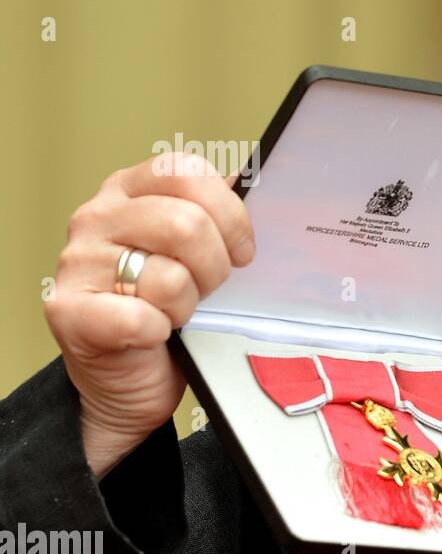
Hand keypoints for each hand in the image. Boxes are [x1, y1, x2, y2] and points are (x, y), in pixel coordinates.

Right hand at [44, 152, 254, 475]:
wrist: (131, 381)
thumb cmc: (171, 312)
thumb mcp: (199, 255)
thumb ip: (219, 217)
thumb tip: (262, 186)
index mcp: (130, 190)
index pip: (188, 172)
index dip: (230, 215)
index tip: (243, 252)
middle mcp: (97, 217)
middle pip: (187, 224)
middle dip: (215, 268)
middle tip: (207, 291)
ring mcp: (77, 262)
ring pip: (170, 277)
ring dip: (187, 307)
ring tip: (175, 314)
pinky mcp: (68, 311)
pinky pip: (140, 318)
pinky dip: (158, 332)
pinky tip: (153, 336)